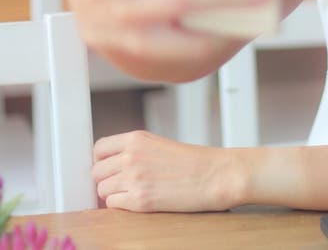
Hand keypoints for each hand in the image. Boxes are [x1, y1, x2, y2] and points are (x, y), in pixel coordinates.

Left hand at [92, 130, 248, 211]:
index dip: (101, 160)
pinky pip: (112, 205)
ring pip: (102, 190)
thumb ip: (134, 150)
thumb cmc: (192, 161)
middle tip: (121, 184)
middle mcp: (131, 156)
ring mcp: (134, 179)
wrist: (215, 175)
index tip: (108, 167)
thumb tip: (110, 164)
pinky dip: (121, 205)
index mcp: (137, 138)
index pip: (99, 148)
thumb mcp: (158, 144)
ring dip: (113, 193)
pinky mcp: (140, 201)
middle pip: (96, 171)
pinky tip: (138, 201)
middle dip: (106, 179)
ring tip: (132, 192)